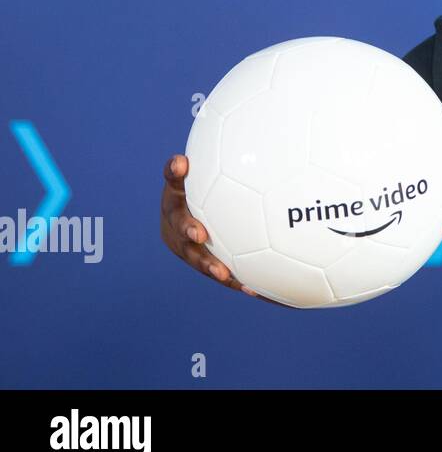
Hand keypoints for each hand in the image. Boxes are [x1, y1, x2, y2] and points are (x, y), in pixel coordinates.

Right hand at [160, 154, 290, 306]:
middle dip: (204, 262)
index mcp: (174, 214)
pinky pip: (222, 271)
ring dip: (222, 276)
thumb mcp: (180, 176)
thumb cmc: (186, 184)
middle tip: (220, 270)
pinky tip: (256, 290)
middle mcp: (179, 237)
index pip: (178, 220)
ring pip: (206, 266)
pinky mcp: (204, 259)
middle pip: (191, 253)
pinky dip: (236, 280)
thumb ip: (177, 170)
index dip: (187, 228)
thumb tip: (179, 161)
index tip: (200, 234)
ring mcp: (191, 251)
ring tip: (241, 286)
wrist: (181, 203)